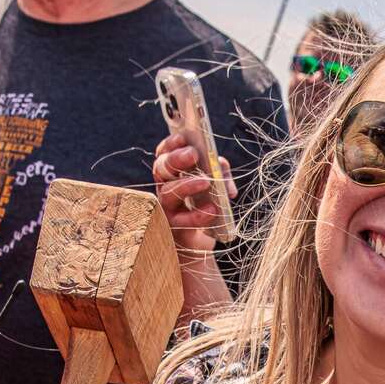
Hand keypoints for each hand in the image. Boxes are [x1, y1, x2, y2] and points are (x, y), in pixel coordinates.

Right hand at [152, 133, 236, 255]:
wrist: (198, 245)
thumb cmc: (205, 209)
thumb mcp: (216, 187)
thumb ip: (221, 174)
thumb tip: (222, 170)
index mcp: (173, 175)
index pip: (164, 154)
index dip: (171, 144)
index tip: (183, 137)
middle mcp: (165, 189)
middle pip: (162, 169)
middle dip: (176, 158)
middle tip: (193, 154)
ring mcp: (167, 210)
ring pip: (168, 193)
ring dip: (187, 185)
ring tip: (205, 181)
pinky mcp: (175, 230)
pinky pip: (182, 221)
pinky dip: (198, 215)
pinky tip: (212, 209)